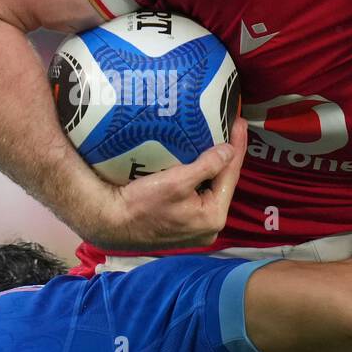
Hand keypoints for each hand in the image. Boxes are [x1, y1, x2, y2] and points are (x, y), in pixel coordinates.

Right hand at [87, 118, 247, 250]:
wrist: (110, 222)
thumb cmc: (141, 203)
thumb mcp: (177, 181)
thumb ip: (207, 165)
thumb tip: (229, 150)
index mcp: (213, 217)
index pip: (231, 175)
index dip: (237, 147)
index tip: (240, 122)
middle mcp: (209, 227)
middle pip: (223, 184)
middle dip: (228, 157)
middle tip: (232, 129)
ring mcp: (195, 228)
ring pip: (210, 190)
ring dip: (214, 168)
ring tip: (220, 141)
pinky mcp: (182, 225)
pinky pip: (198, 197)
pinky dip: (201, 179)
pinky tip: (200, 163)